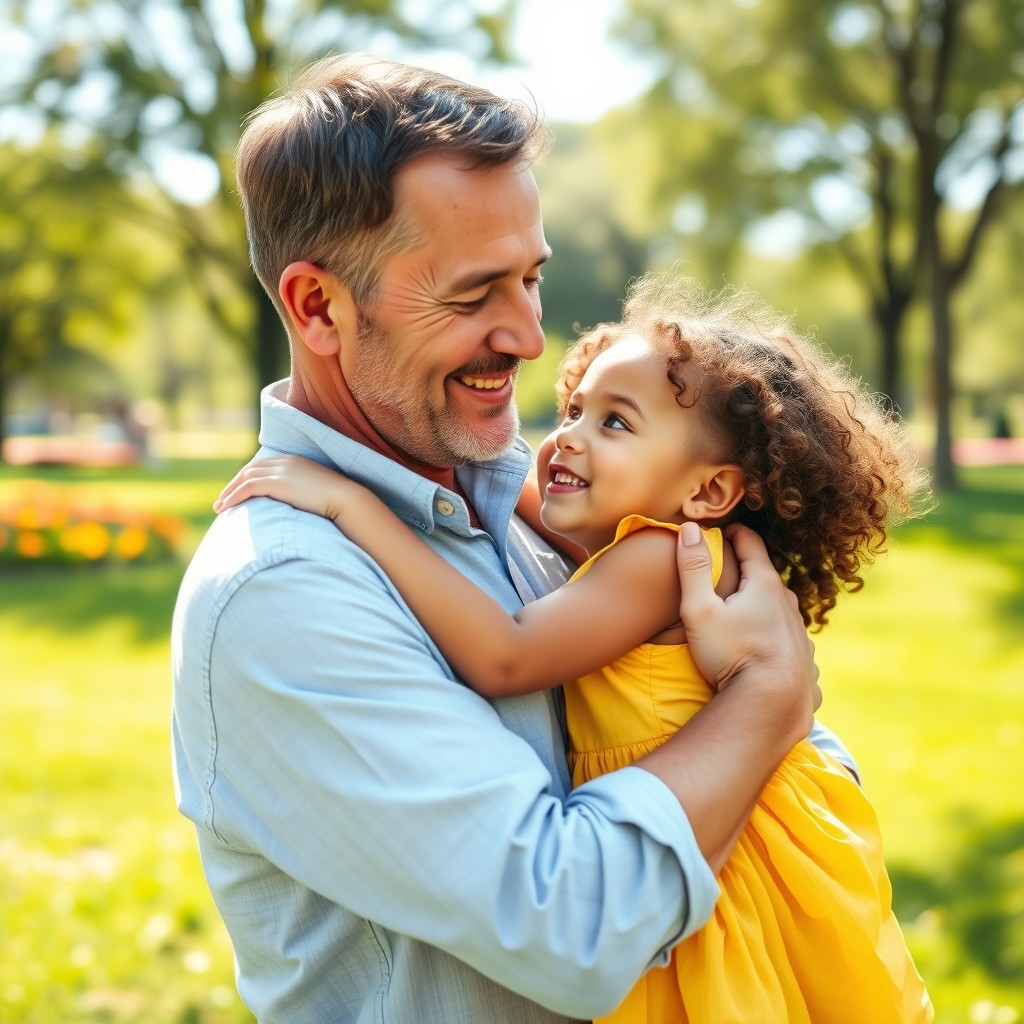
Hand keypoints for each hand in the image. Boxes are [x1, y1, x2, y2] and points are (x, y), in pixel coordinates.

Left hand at [213, 455, 374, 524]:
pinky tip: (226, 508)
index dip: (246, 477)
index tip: (238, 491)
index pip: (262, 465)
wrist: (346, 499)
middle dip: (233, 484)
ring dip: (229, 492)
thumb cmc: (338, 501)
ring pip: (245, 478)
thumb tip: (300, 504)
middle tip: (222, 500)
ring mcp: (281, 471)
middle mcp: (285, 461)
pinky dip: (234, 497)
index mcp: (295, 461)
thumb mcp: (318, 491)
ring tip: (220, 507)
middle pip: (250, 469)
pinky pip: (247, 488)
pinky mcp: (277, 483)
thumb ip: (305, 491)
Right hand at [676, 521, 820, 741]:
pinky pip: (787, 637)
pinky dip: (772, 634)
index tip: (719, 531)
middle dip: (745, 568)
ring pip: (778, 607)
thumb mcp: (699, 609)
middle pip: (765, 575)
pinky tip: (760, 647)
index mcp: (764, 584)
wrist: (771, 705)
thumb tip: (689, 528)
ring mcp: (799, 632)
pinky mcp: (805, 659)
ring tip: (739, 612)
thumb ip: (692, 568)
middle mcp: (788, 603)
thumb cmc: (732, 654)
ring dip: (760, 604)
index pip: (749, 542)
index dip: (731, 532)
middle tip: (723, 571)